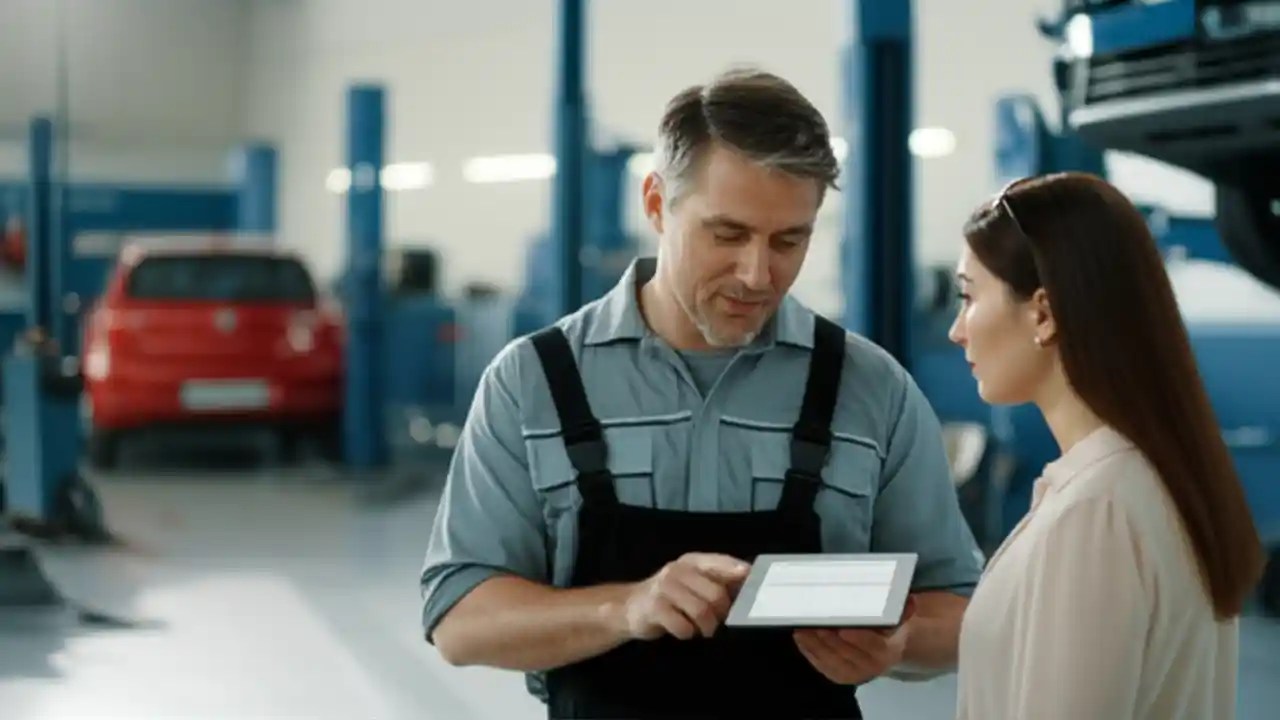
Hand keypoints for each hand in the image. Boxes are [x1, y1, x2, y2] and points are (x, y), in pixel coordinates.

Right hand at [622, 552, 750, 641]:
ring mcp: (665, 587)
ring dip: (707, 627)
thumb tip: (748, 584)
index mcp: (692, 562)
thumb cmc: (669, 596)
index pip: (719, 562)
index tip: (750, 578)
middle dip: (722, 612)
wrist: (628, 606)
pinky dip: (687, 633)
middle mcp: (679, 570)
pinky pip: (682, 625)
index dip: (736, 570)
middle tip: (718, 621)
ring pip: (701, 610)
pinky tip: (684, 631)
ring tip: (703, 630)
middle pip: (715, 593)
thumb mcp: (691, 582)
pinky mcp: (654, 607)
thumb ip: (716, 581)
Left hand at [793, 596, 916, 684]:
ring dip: (815, 645)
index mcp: (887, 650)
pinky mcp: (841, 676)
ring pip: (831, 661)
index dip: (858, 638)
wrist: (889, 650)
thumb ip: (903, 609)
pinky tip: (801, 639)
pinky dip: (810, 653)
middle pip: (847, 652)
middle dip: (828, 638)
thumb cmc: (889, 628)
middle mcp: (872, 666)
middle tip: (813, 622)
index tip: (843, 628)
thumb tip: (912, 600)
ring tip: (802, 628)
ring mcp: (855, 673)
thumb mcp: (899, 617)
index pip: (873, 646)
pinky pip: (823, 666)